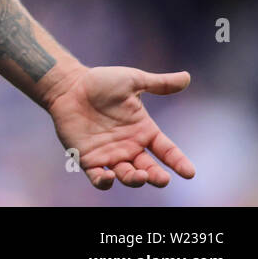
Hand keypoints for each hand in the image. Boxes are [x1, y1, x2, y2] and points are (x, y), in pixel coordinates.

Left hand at [46, 65, 194, 189]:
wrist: (68, 85)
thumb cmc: (100, 82)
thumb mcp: (132, 80)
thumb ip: (159, 83)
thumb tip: (187, 77)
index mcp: (143, 131)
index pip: (167, 151)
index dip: (178, 162)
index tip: (189, 173)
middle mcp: (129, 147)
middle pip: (149, 169)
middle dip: (157, 177)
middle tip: (163, 179)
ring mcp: (109, 155)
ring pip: (127, 176)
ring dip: (135, 180)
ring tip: (141, 176)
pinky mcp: (88, 159)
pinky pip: (98, 177)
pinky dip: (104, 182)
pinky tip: (108, 177)